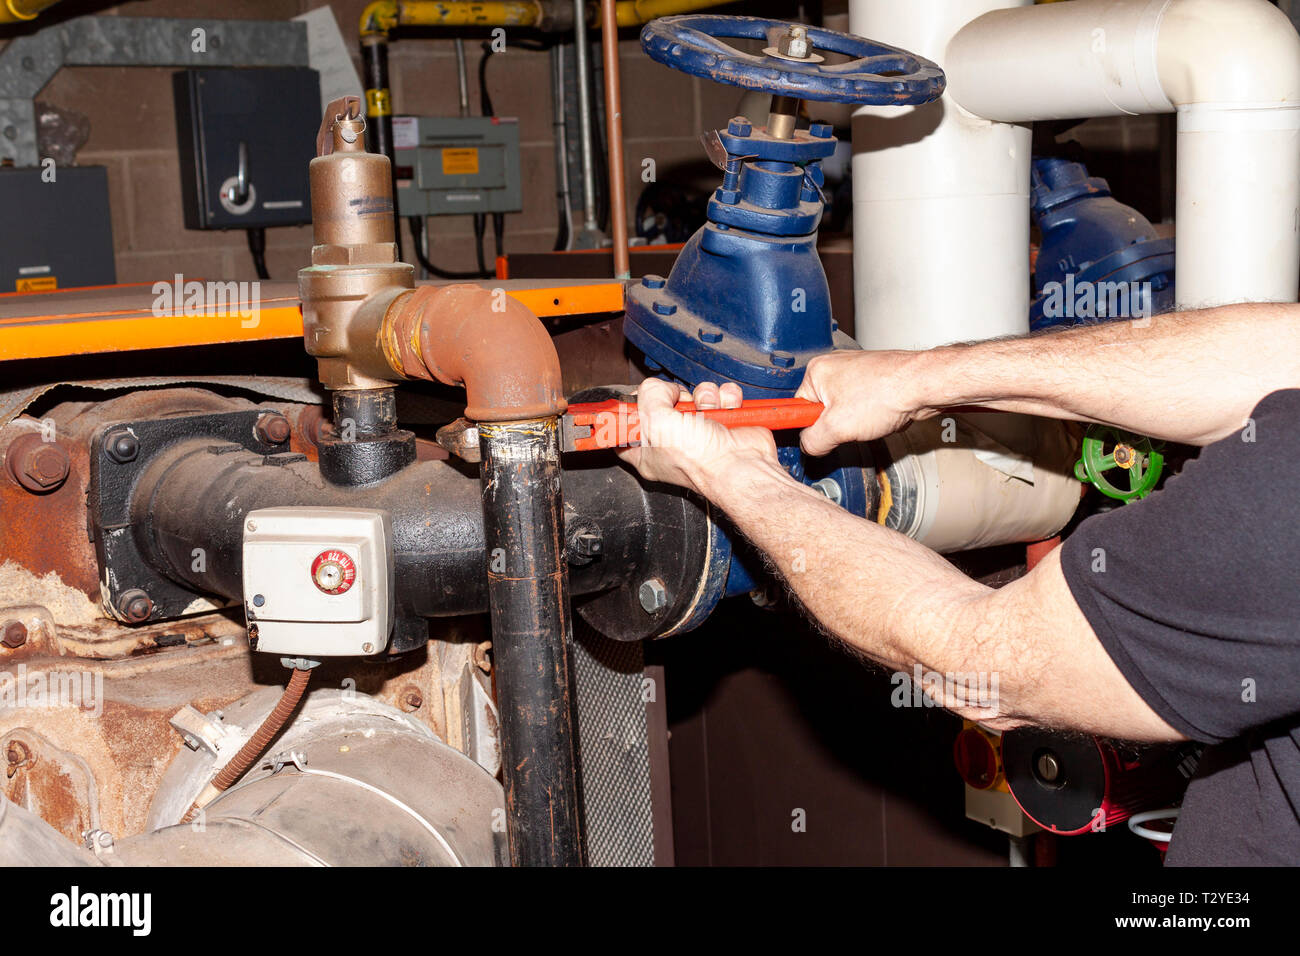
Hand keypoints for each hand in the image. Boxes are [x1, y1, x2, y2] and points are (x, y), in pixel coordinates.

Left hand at [617, 378, 778, 495]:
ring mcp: (700, 431)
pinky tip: (725, 409)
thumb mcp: (655, 421)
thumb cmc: (698, 459)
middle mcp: (672, 442)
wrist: (740, 466)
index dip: (633, 407)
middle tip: (680, 408)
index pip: (628, 426)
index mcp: (646, 451)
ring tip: (709, 410)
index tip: (640, 397)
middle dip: (675, 396)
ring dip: (705, 395)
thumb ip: (648, 394)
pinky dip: (725, 397)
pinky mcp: (723, 422)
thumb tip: (662, 387)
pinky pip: (721, 395)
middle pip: (664, 402)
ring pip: (696, 394)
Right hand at [795, 349, 925, 456]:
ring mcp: (855, 373)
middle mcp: (834, 367)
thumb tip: (809, 448)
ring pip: (844, 412)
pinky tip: (881, 416)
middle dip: (837, 427)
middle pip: (822, 412)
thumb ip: (812, 442)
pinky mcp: (874, 381)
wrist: (923, 386)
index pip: (797, 408)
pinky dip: (871, 417)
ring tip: (871, 419)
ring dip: (856, 424)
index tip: (816, 435)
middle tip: (851, 428)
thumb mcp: (837, 428)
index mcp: (816, 372)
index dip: (809, 427)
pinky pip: (862, 408)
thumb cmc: (886, 393)